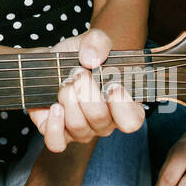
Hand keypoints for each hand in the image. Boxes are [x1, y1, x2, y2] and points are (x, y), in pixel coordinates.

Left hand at [27, 28, 144, 151]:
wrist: (53, 62)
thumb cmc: (79, 57)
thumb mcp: (91, 42)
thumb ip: (98, 42)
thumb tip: (92, 58)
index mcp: (121, 105)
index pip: (132, 120)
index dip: (123, 106)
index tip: (112, 86)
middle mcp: (103, 122)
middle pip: (101, 120)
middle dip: (86, 93)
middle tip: (79, 73)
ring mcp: (81, 130)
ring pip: (79, 128)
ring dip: (69, 101)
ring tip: (65, 84)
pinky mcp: (58, 132)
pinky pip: (57, 143)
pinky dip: (54, 126)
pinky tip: (54, 107)